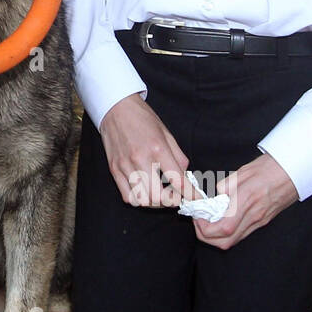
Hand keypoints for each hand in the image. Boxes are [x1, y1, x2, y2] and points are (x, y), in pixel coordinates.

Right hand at [98, 92, 190, 207]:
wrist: (116, 108)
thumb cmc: (142, 119)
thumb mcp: (167, 133)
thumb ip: (178, 157)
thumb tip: (185, 177)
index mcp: (158, 148)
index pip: (178, 180)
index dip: (190, 194)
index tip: (196, 198)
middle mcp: (141, 159)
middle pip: (159, 197)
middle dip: (172, 201)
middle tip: (177, 195)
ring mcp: (125, 166)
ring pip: (143, 200)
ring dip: (155, 202)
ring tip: (161, 194)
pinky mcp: (114, 169)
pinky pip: (127, 196)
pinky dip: (139, 199)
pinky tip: (145, 191)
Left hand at [194, 153, 298, 249]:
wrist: (293, 170)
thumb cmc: (269, 167)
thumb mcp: (242, 172)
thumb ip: (225, 187)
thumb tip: (214, 197)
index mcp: (246, 201)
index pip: (222, 228)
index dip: (204, 227)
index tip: (197, 216)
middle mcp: (253, 216)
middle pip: (225, 242)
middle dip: (206, 237)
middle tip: (199, 221)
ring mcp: (259, 221)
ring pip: (233, 241)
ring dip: (216, 236)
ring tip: (208, 220)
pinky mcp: (263, 222)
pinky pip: (241, 234)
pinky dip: (227, 232)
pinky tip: (222, 219)